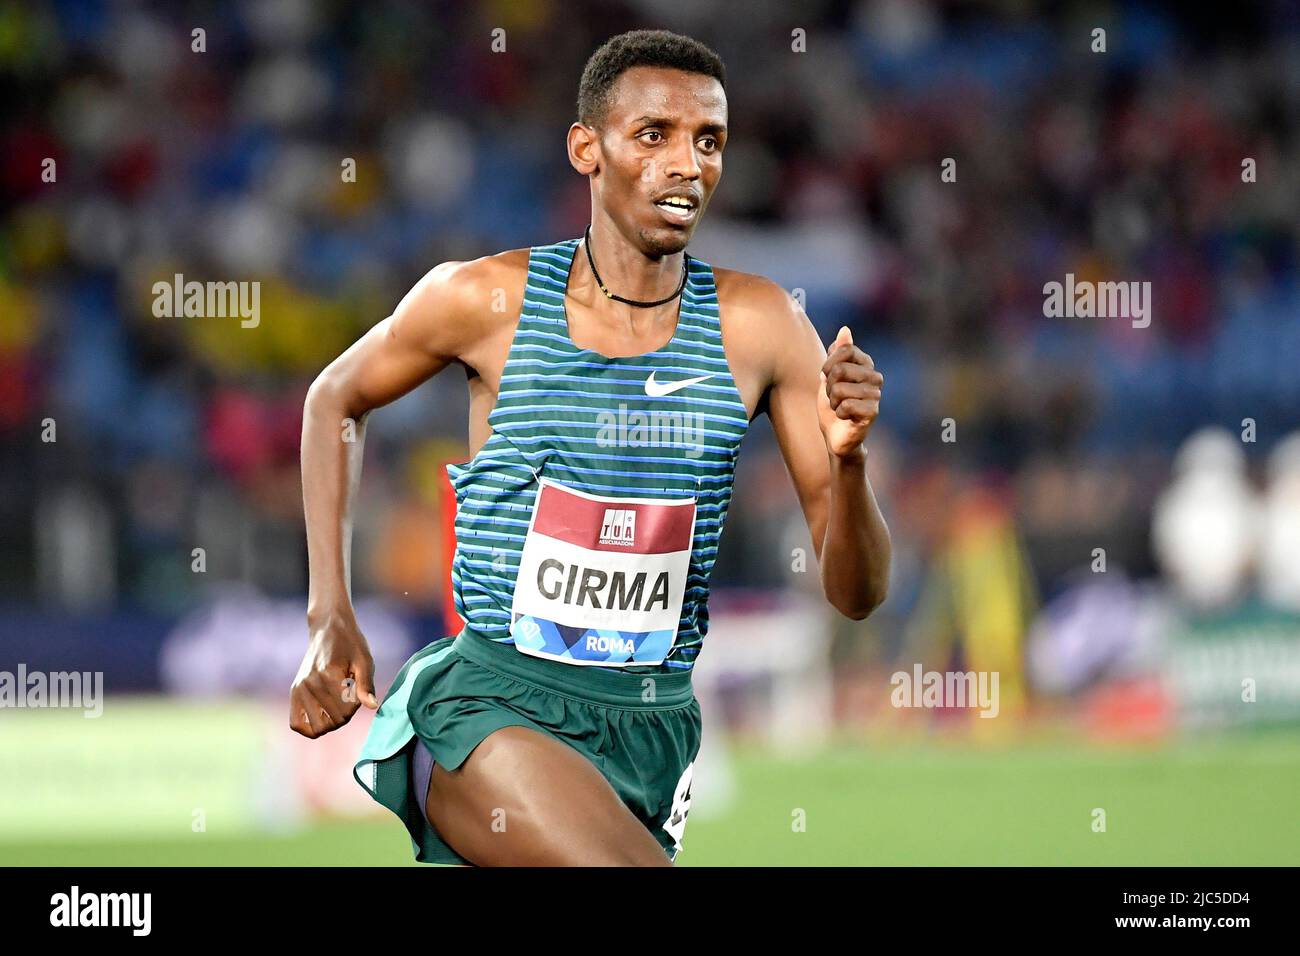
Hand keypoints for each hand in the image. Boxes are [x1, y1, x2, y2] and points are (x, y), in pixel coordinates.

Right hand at [289, 614, 378, 737]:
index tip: (356, 688)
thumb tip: (373, 706)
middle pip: (334, 721)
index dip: (357, 704)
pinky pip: (297, 724)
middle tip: (348, 695)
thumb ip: (367, 685)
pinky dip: (310, 727)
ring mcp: (299, 689)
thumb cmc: (350, 643)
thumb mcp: (364, 660)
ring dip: (331, 721)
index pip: (347, 711)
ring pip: (318, 727)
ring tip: (337, 704)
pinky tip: (322, 715)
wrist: (328, 627)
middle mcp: (310, 684)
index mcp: (329, 675)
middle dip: (346, 713)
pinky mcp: (294, 692)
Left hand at [818, 326, 882, 458]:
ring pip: (839, 389)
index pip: (844, 350)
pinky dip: (839, 413)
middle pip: (839, 370)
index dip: (828, 365)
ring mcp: (876, 394)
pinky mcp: (873, 412)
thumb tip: (845, 329)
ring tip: (840, 408)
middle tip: (834, 397)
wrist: (835, 435)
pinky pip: (845, 406)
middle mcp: (875, 376)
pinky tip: (846, 417)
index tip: (828, 378)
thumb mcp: (829, 375)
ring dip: (833, 402)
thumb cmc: (833, 404)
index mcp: (866, 364)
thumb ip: (837, 353)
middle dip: (828, 386)